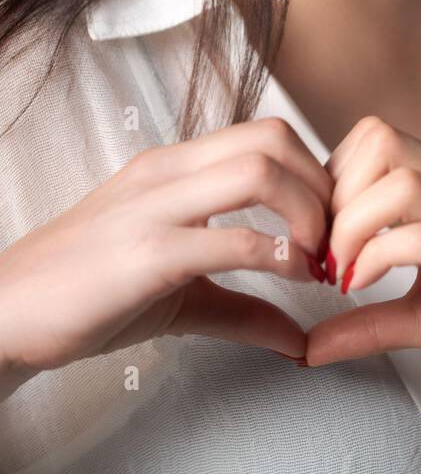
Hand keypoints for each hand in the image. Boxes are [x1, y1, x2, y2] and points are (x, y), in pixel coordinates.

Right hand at [0, 117, 331, 392]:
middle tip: (334, 239)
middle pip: (274, 138)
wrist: (7, 314)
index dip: (315, 175)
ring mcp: (155, 206)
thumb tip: (299, 339)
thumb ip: (244, 308)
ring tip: (315, 259)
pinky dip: (278, 257)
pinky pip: (230, 239)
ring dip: (308, 214)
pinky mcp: (145, 253)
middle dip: (322, 187)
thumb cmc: (86, 294)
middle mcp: (167, 172)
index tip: (331, 224)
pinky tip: (289, 279)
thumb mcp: (180, 294)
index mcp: (174, 167)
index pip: (267, 134)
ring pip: (260, 170)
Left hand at [305, 116, 420, 391]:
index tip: (322, 230)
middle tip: (325, 248)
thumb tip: (308, 345)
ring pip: (400, 180)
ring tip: (343, 268)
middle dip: (335, 192)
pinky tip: (363, 287)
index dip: (334, 175)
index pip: (376, 136)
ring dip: (353, 223)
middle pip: (380, 140)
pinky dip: (378, 257)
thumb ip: (371, 322)